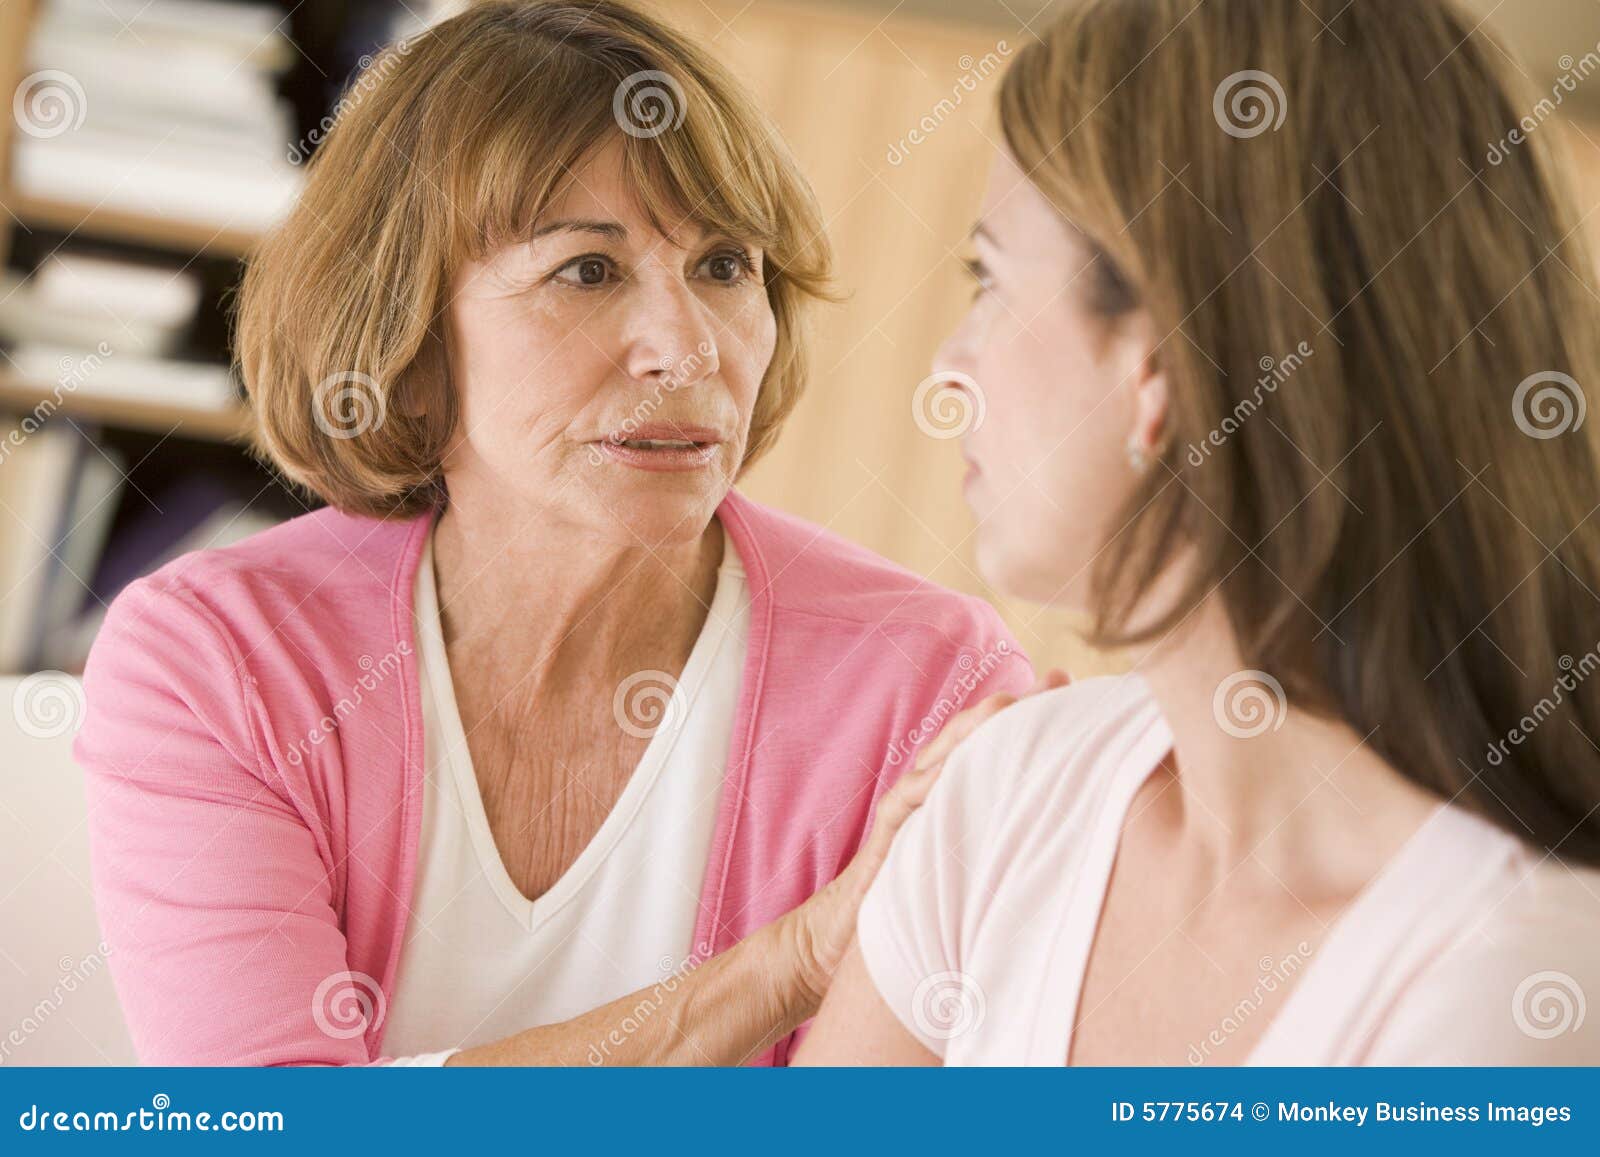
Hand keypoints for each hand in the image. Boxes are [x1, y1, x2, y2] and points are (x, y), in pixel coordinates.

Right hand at [781, 667, 1069, 1009]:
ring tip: (1005, 708)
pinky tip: (947, 771)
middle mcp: (932, 791)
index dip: (1031, 714)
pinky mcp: (886, 838)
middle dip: (1013, 708)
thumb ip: (995, 838)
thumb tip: (1056, 829)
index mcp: (955, 793)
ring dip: (971, 732)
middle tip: (1055, 682)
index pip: (995, 742)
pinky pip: (904, 805)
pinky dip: (925, 785)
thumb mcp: (964, 864)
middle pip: (974, 737)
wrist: (840, 933)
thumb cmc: (911, 900)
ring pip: (941, 759)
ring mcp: (907, 810)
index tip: (1066, 683)